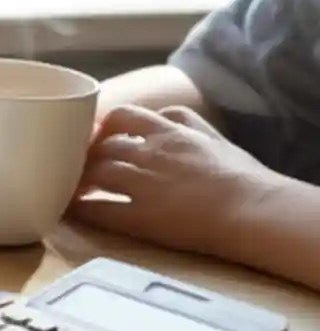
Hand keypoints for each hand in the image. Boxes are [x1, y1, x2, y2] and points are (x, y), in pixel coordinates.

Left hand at [68, 105, 283, 255]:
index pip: (122, 116)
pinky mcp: (140, 216)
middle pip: (102, 147)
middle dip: (88, 157)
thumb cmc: (245, 178)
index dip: (103, 126)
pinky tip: (73, 212)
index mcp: (170, 132)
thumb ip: (188, 121)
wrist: (255, 210)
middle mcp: (151, 153)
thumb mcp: (215, 137)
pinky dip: (81, 210)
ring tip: (76, 189)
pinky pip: (98, 210)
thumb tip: (165, 113)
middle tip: (82, 169)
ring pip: (95, 173)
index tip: (97, 137)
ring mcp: (143, 184)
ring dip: (81, 180)